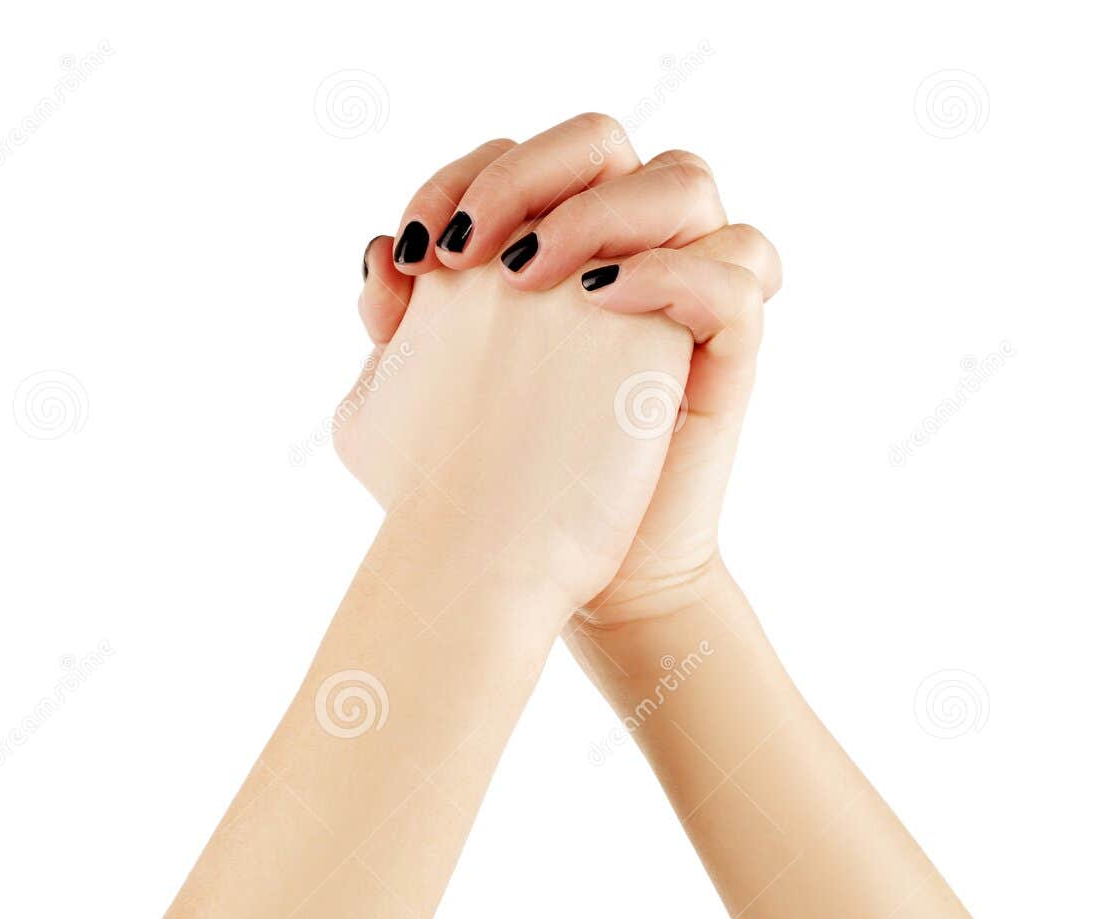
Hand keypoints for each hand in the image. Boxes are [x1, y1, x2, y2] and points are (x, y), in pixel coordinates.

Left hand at [357, 113, 781, 628]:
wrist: (540, 575)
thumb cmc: (482, 483)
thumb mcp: (404, 404)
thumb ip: (395, 324)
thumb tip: (383, 257)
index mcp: (549, 248)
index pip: (518, 157)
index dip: (458, 180)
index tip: (412, 255)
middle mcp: (618, 254)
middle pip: (601, 143)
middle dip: (525, 177)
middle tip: (467, 253)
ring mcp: (678, 296)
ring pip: (684, 183)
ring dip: (602, 211)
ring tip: (532, 276)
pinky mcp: (724, 352)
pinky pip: (736, 270)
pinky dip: (673, 272)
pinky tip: (601, 304)